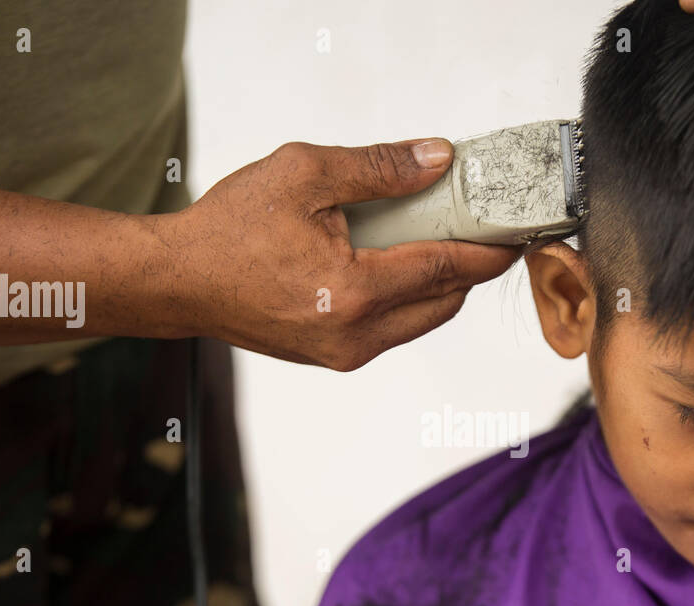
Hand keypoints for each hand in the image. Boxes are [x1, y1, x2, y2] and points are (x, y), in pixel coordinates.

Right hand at [159, 139, 521, 370]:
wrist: (180, 280)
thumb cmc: (229, 230)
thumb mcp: (305, 174)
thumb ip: (379, 168)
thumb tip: (437, 159)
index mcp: (354, 292)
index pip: (446, 270)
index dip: (487, 249)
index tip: (514, 232)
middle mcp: (356, 335)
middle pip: (445, 303)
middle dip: (468, 267)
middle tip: (477, 227)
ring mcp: (345, 353)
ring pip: (421, 321)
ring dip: (438, 284)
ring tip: (433, 238)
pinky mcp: (333, 358)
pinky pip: (392, 329)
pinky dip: (406, 298)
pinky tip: (394, 260)